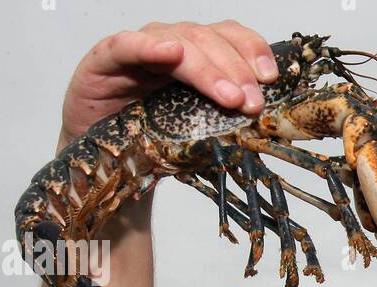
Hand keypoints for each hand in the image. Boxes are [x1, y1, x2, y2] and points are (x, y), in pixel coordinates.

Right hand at [59, 20, 278, 143]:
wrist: (105, 156)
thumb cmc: (152, 138)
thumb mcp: (199, 131)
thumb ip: (226, 121)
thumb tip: (266, 129)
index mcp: (199, 58)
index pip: (232, 39)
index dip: (254, 52)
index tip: (271, 79)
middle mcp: (171, 45)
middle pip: (210, 41)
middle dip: (236, 71)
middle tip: (252, 102)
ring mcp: (140, 49)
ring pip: (179, 42)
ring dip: (207, 69)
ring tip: (227, 95)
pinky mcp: (106, 59)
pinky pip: (128, 46)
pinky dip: (149, 47)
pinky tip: (170, 53)